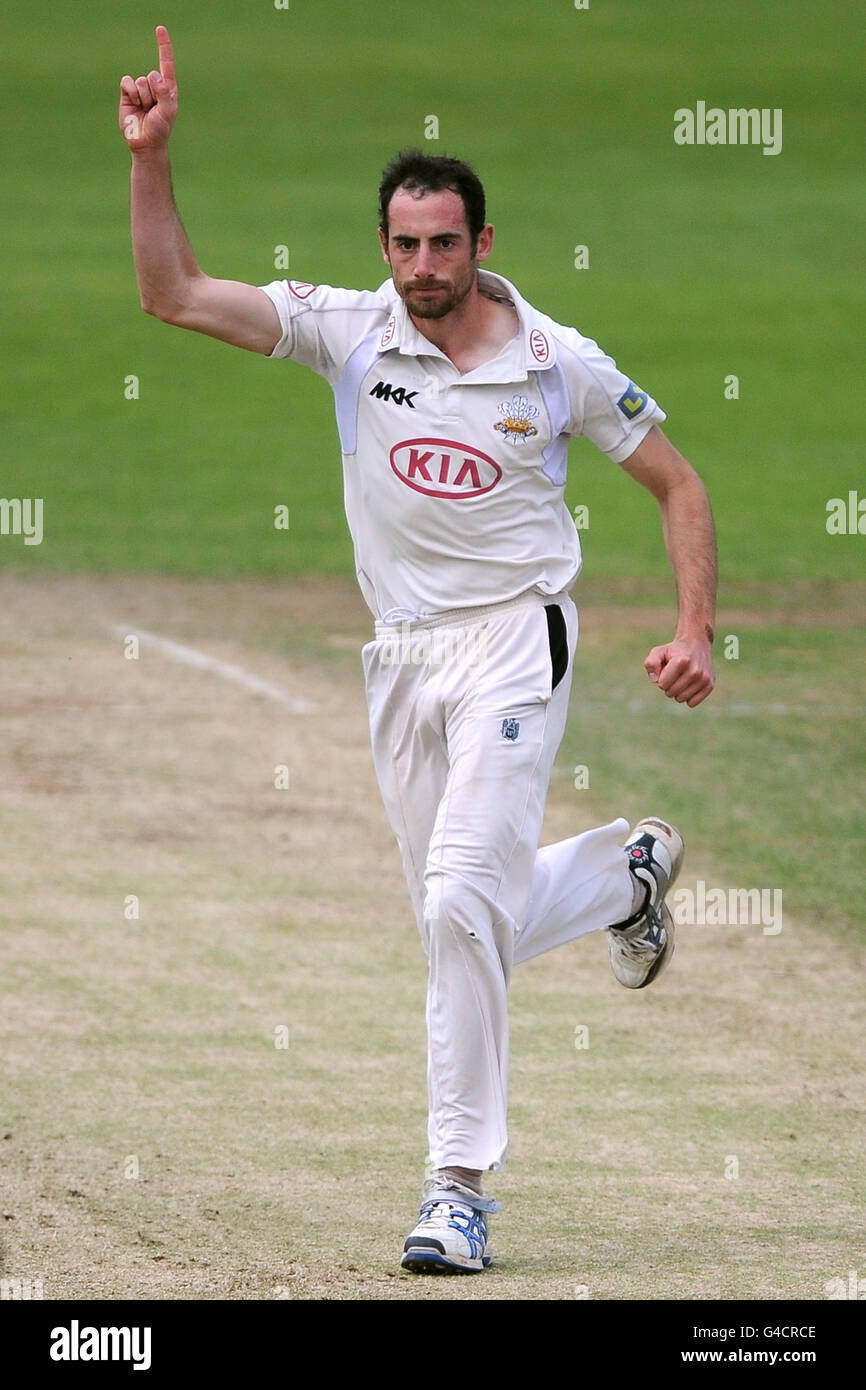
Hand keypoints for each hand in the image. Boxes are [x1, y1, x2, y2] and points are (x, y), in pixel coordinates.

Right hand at [119, 24, 177, 151]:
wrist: (145, 142)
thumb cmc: (160, 128)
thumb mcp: (168, 111)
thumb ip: (163, 92)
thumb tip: (153, 74)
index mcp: (168, 87)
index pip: (166, 63)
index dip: (163, 46)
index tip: (160, 28)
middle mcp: (154, 85)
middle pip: (152, 76)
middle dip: (153, 95)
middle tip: (153, 110)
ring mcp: (140, 89)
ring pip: (140, 81)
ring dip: (143, 98)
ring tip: (145, 110)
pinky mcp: (127, 92)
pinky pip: (127, 82)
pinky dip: (131, 93)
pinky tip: (134, 104)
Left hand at [644, 636, 714, 706]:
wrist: (697, 644)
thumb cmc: (674, 651)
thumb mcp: (658, 652)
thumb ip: (651, 664)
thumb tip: (655, 680)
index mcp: (681, 661)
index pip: (662, 684)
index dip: (661, 678)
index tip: (666, 669)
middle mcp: (695, 671)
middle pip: (671, 693)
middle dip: (668, 685)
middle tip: (674, 674)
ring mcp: (704, 678)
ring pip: (681, 699)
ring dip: (677, 691)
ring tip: (682, 678)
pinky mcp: (710, 685)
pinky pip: (692, 703)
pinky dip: (688, 697)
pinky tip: (689, 685)